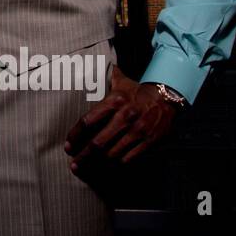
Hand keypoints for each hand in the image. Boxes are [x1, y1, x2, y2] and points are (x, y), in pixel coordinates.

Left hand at [64, 65, 181, 169]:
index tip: (68, 145)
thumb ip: (101, 79)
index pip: (88, 121)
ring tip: (88, 168)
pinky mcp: (149, 140)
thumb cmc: (137, 90)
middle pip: (98, 142)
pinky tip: (108, 167)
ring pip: (112, 153)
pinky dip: (116, 164)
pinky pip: (129, 158)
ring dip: (98, 163)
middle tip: (74, 164)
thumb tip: (83, 68)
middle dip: (83, 156)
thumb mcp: (119, 81)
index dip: (75, 135)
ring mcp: (138, 130)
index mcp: (115, 101)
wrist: (167, 97)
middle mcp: (125, 116)